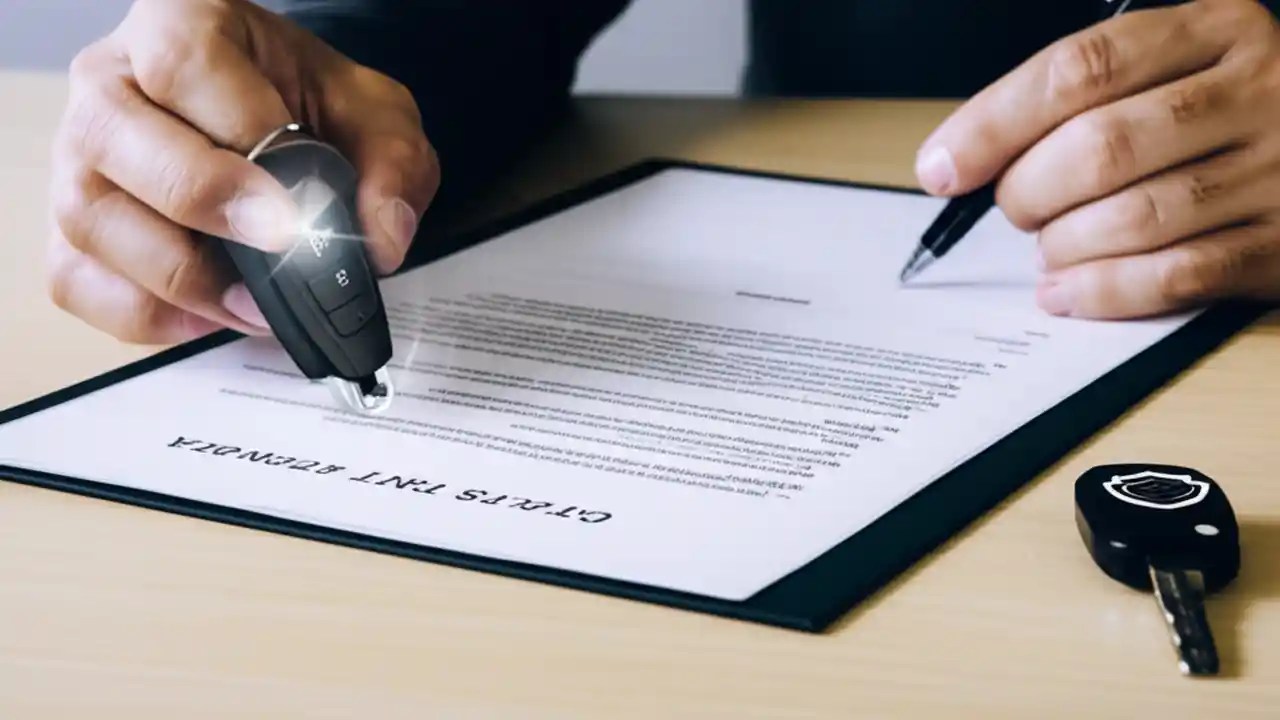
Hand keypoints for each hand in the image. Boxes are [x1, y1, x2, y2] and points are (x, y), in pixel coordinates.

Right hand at [48, 0, 438, 342]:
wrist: (276, 118)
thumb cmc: (307, 105)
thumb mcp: (375, 116)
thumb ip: (394, 166)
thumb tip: (381, 240)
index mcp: (178, 24)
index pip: (182, 68)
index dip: (236, 144)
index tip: (291, 210)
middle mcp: (109, 83)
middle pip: (115, 141)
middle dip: (204, 208)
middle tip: (280, 249)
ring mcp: (76, 156)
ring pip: (89, 220)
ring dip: (180, 277)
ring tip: (257, 300)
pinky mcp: (71, 227)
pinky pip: (80, 282)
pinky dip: (147, 314)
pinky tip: (210, 314)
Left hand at [915, 0, 1279, 318]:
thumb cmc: (1227, 112)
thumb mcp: (1175, 69)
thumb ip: (1087, 97)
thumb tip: (961, 159)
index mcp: (1214, 30)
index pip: (1079, 71)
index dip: (993, 124)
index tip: (941, 167)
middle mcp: (1256, 91)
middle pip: (1099, 147)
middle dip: (1028, 192)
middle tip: (1016, 208)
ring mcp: (1278, 170)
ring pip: (1133, 218)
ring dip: (1063, 246)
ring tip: (1049, 249)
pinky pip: (1175, 276)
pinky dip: (1103, 291)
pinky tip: (1067, 291)